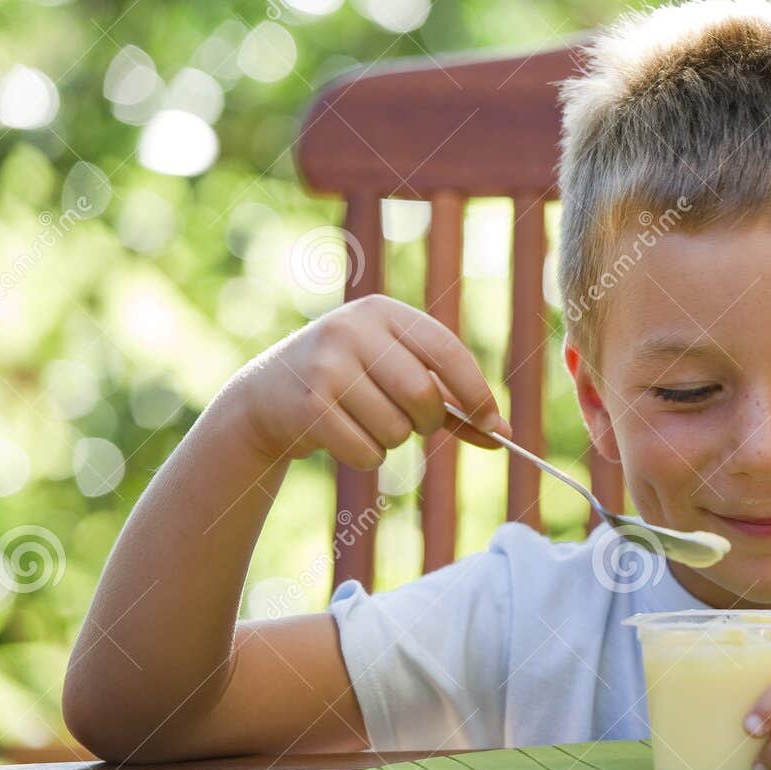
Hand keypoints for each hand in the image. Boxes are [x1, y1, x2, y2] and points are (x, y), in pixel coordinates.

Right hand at [226, 294, 511, 467]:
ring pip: (396, 429)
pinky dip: (368, 457)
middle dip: (427, 422)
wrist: (267, 396)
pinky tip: (343, 437)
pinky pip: (367, 452)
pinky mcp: (308, 404)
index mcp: (383, 312)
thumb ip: (451, 402)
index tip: (494, 425)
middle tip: (412, 423)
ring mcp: (326, 364)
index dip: (477, 392)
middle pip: (422, 396)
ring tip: (365, 422)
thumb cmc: (350, 384)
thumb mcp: (396, 374)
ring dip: (393, 440)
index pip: (447, 351)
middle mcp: (353, 329)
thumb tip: (503, 434)